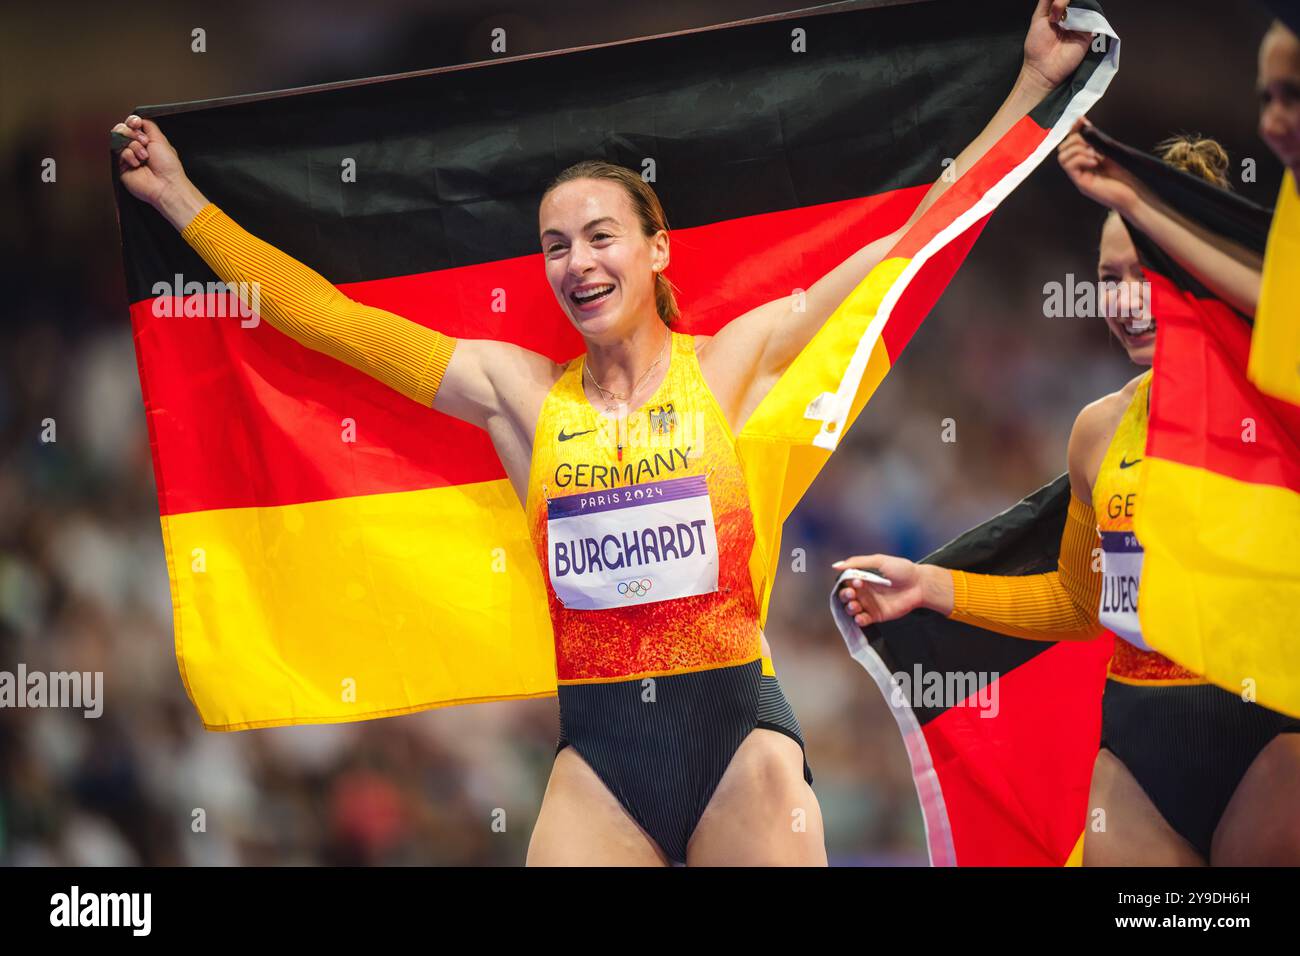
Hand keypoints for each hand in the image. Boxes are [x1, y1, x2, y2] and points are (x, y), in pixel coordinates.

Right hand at [113, 115, 188, 207]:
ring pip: (119, 140)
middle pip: (123, 130)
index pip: (132, 124)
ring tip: (144, 156)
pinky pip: (118, 152)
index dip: (132, 121)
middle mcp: (136, 147)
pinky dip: (129, 156)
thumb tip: (139, 117)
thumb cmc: (168, 166)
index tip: (136, 123)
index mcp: (147, 141)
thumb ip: (149, 125)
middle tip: (144, 142)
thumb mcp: (161, 139)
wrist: (166, 184)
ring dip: (134, 146)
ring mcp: (128, 157)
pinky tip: (137, 164)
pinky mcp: (120, 166)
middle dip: (132, 133)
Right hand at [832, 555, 950, 626]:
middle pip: (845, 596)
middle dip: (845, 596)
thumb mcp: (879, 561)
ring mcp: (870, 604)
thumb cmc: (902, 569)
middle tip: (853, 594)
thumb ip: (857, 562)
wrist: (920, 585)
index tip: (856, 582)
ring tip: (855, 605)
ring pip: (851, 609)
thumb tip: (835, 566)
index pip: (845, 582)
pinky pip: (863, 620)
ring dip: (849, 608)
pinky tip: (860, 617)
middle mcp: (864, 592)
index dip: (845, 584)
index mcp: (862, 578)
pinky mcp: (877, 616)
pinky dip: (858, 620)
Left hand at [1021, 0, 1091, 93]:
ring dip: (1071, 6)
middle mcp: (1072, 16)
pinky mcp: (1088, 33)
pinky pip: (1092, 17)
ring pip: (1085, 5)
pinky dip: (1084, 14)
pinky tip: (1071, 19)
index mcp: (1060, 12)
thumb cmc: (1037, 45)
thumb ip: (1046, 2)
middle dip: (1063, 1)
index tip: (1053, 7)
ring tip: (1057, 16)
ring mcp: (1081, 24)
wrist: (1042, 68)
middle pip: (1077, 0)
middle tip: (1054, 12)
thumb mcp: (1038, 18)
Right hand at [1057, 117, 1139, 211]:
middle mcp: (1080, 168)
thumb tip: (1085, 123)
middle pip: (1063, 148)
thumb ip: (1097, 140)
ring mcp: (1079, 176)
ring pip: (1063, 157)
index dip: (1074, 129)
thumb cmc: (1126, 175)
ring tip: (1094, 154)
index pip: (1071, 141)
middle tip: (1092, 145)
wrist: (1135, 194)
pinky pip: (1070, 166)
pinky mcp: (1081, 183)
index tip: (1081, 120)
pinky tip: (1095, 161)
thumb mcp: (1110, 151)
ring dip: (1078, 150)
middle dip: (1076, 140)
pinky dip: (1081, 159)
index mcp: (1086, 159)